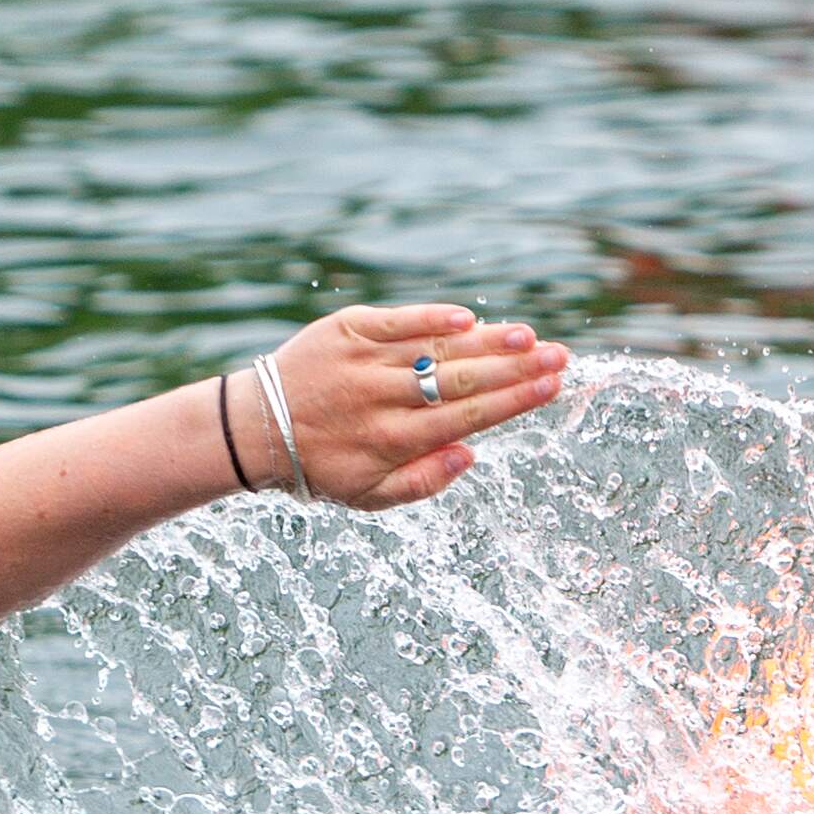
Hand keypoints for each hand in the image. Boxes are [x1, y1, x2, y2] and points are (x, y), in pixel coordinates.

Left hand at [237, 303, 567, 508]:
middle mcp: (381, 399)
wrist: (254, 429)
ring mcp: (364, 361)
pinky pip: (396, 321)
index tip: (553, 387)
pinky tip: (468, 317)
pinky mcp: (346, 330)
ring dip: (487, 341)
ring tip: (529, 335)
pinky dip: (432, 317)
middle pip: (461, 380)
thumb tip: (471, 456)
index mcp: (393, 442)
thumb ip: (422, 483)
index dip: (515, 401)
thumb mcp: (368, 496)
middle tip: (560, 356)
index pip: (468, 417)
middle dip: (517, 368)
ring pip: (436, 349)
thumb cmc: (321, 465)